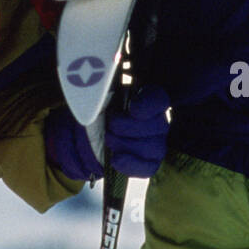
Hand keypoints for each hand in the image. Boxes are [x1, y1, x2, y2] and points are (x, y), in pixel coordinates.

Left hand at [45, 86, 171, 179]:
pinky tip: (116, 159)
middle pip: (158, 126)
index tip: (133, 108)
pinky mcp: (149, 162)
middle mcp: (157, 120)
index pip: (158, 99)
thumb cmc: (99, 111)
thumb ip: (104, 89)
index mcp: (146, 98)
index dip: (148, 105)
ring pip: (153, 148)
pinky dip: (130, 164)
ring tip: (109, 139)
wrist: (90, 135)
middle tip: (110, 126)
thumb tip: (102, 81)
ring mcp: (156, 142)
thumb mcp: (98, 97)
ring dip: (126, 144)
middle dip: (129, 127)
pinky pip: (148, 167)